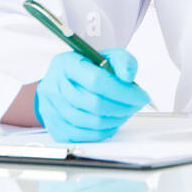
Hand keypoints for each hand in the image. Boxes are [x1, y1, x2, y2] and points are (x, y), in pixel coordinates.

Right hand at [34, 47, 150, 142]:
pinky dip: (101, 133)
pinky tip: (111, 124)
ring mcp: (50, 108)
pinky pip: (80, 135)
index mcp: (66, 64)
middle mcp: (53, 86)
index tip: (140, 96)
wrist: (66, 81)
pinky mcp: (53, 126)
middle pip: (93, 104)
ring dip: (114, 121)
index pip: (96, 80)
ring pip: (88, 122)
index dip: (122, 91)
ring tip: (125, 113)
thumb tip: (127, 76)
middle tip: (136, 105)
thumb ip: (122, 61)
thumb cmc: (88, 69)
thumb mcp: (107, 56)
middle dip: (122, 107)